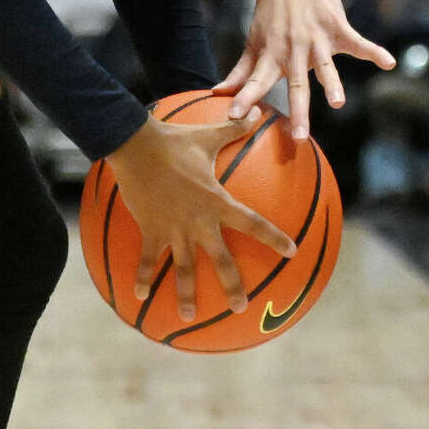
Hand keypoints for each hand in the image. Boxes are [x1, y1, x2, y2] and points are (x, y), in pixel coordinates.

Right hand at [107, 113, 295, 323]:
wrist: (136, 146)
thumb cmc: (175, 141)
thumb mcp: (208, 135)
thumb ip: (235, 130)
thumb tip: (260, 112)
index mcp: (217, 201)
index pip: (254, 223)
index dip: (274, 239)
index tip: (291, 252)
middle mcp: (199, 221)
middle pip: (220, 260)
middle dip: (232, 285)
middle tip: (241, 307)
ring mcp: (174, 229)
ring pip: (183, 268)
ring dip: (186, 294)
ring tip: (190, 317)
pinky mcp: (151, 228)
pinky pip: (147, 258)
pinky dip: (142, 277)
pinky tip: (140, 296)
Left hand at [215, 0, 395, 140]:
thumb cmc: (270, 12)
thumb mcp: (254, 41)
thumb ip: (240, 70)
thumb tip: (218, 92)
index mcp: (271, 55)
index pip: (256, 82)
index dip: (245, 98)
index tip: (234, 118)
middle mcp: (293, 50)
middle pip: (296, 85)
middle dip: (297, 110)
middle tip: (300, 136)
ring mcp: (316, 38)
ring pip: (325, 66)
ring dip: (332, 83)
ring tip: (338, 103)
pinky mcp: (336, 26)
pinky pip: (357, 42)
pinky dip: (373, 52)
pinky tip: (388, 63)